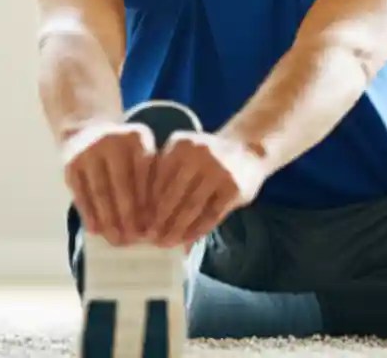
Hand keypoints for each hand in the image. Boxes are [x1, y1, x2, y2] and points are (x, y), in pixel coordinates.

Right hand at [61, 120, 157, 246]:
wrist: (87, 131)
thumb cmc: (124, 154)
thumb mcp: (142, 156)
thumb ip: (150, 182)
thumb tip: (151, 223)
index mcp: (137, 137)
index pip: (145, 175)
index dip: (148, 203)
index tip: (152, 227)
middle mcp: (112, 140)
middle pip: (122, 184)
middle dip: (128, 216)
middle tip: (133, 239)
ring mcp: (88, 150)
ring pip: (100, 191)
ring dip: (108, 219)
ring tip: (116, 240)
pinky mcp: (71, 164)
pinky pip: (81, 193)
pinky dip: (88, 213)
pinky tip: (95, 230)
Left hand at [147, 132, 267, 247]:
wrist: (249, 149)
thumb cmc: (208, 157)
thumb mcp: (185, 155)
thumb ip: (167, 176)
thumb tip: (144, 215)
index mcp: (180, 144)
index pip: (157, 179)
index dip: (146, 203)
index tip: (138, 223)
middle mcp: (198, 154)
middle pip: (172, 195)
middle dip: (159, 220)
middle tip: (150, 238)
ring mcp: (218, 170)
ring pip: (191, 207)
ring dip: (176, 229)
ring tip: (166, 243)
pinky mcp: (234, 188)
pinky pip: (211, 215)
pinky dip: (197, 230)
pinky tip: (187, 240)